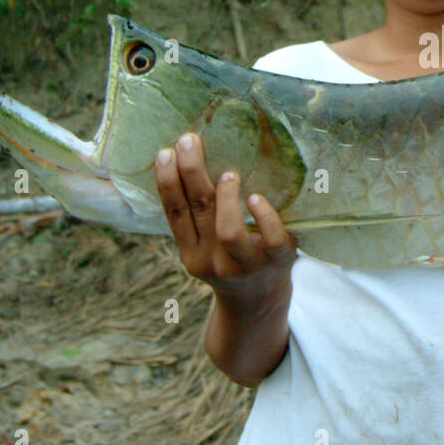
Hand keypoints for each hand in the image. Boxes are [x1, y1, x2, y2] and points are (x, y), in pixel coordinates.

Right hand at [154, 132, 297, 300]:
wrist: (258, 303)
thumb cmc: (230, 261)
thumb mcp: (205, 247)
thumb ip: (198, 218)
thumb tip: (189, 162)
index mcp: (191, 253)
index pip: (174, 213)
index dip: (168, 182)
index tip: (166, 152)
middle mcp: (213, 260)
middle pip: (198, 211)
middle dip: (191, 172)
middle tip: (190, 140)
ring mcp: (245, 264)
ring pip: (229, 231)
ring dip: (226, 196)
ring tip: (230, 174)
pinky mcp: (277, 262)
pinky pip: (271, 238)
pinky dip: (264, 216)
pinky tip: (257, 198)